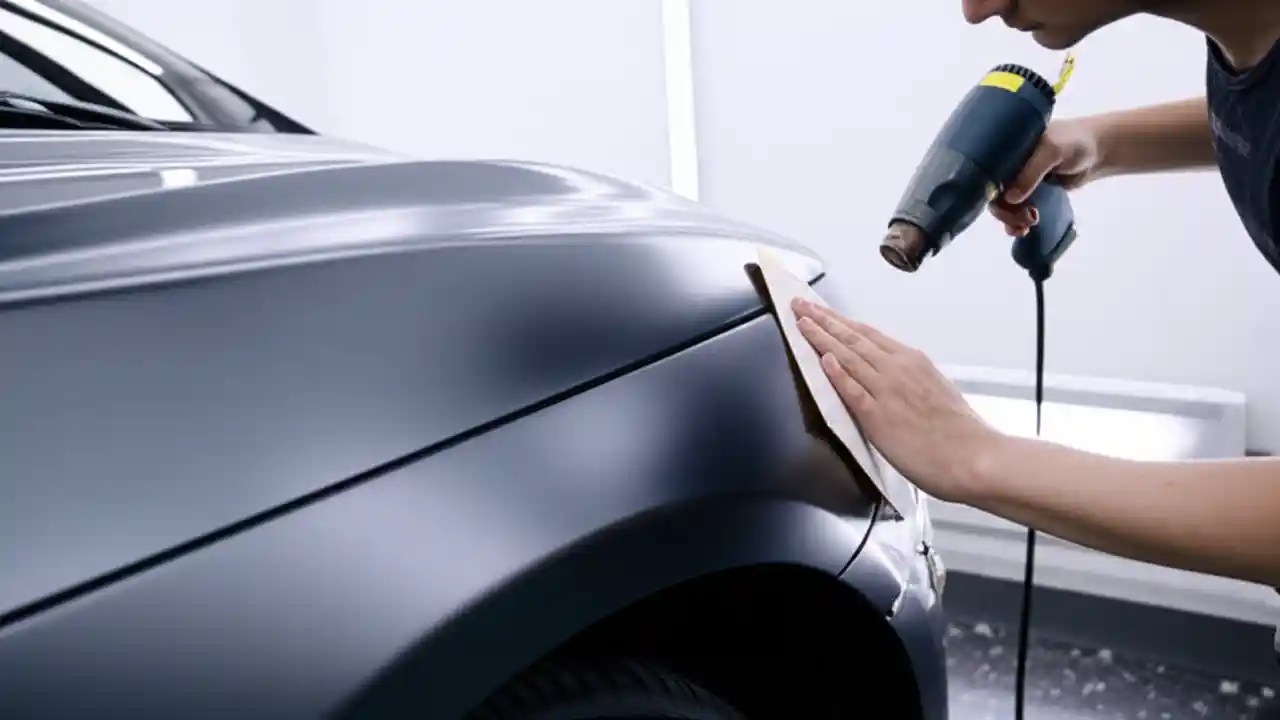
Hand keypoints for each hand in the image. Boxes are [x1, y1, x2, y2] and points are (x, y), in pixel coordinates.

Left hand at [791, 298, 1002, 502]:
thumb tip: (891, 376)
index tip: (821, 309)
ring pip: (847, 357)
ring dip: (821, 337)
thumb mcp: (936, 389)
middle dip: (823, 319)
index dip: (840, 320)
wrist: (975, 458)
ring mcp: (887, 392)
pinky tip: (821, 358)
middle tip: (799, 304)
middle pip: (852, 338)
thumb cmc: (960, 432)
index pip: (867, 334)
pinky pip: (852, 390)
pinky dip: (836, 373)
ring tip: (801, 322)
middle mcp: (897, 370)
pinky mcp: (879, 417)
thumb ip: (911, 378)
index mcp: (912, 361)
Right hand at [989, 117, 1102, 236]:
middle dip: (1007, 212)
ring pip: (1003, 205)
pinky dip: (1016, 223)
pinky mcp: (1028, 193)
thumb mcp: (1052, 151)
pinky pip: (1015, 210)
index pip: (988, 173)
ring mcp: (1018, 180)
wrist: (1097, 151)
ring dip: (1011, 220)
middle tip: (1027, 219)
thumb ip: (1031, 172)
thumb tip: (1009, 199)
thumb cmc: (1074, 142)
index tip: (1009, 206)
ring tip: (1028, 226)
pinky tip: (1023, 231)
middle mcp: (1008, 165)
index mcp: (1006, 148)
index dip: (993, 192)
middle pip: (994, 193)